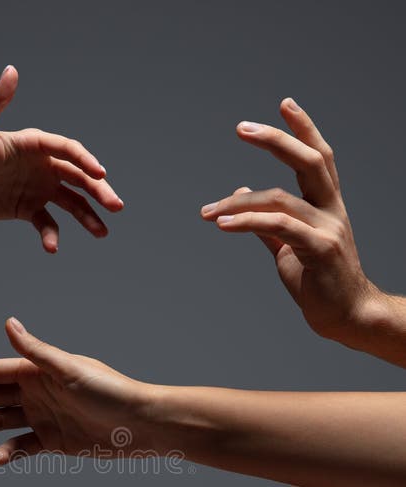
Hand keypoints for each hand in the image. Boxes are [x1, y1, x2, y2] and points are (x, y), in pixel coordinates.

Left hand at [0, 65, 122, 251]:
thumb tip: (11, 70)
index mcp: (34, 144)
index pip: (67, 151)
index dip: (85, 161)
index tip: (100, 174)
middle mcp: (41, 166)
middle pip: (78, 177)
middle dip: (99, 191)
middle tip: (116, 206)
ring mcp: (38, 189)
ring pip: (71, 202)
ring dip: (88, 216)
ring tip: (102, 233)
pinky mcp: (29, 210)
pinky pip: (47, 224)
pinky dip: (52, 235)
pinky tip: (52, 248)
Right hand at [0, 317, 152, 462]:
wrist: (142, 425)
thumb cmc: (111, 391)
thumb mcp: (70, 369)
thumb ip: (36, 351)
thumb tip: (8, 323)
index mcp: (37, 370)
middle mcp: (36, 391)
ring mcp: (43, 417)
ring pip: (0, 422)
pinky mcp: (53, 441)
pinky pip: (22, 447)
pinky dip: (8, 452)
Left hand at [200, 98, 376, 340]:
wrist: (345, 316)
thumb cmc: (319, 282)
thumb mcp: (289, 247)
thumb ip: (267, 223)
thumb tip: (241, 194)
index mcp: (326, 205)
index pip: (317, 157)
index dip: (303, 129)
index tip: (284, 104)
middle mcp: (331, 210)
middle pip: (308, 161)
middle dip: (276, 140)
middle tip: (241, 128)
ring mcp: (328, 228)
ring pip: (279, 199)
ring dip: (237, 203)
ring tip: (207, 211)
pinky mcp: (319, 249)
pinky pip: (279, 227)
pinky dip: (247, 223)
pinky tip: (223, 225)